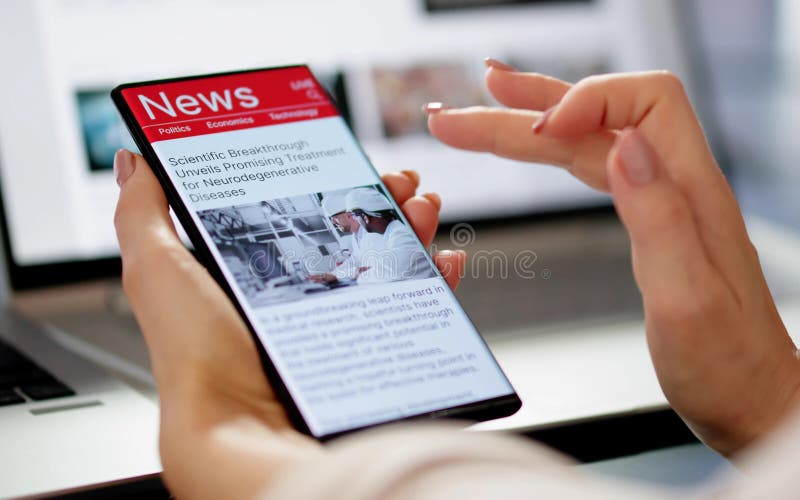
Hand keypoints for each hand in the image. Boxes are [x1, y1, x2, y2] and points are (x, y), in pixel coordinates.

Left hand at [112, 150, 465, 498]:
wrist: (242, 428)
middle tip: (397, 178)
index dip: (328, 184)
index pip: (300, 217)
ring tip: (424, 204)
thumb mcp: (157, 268)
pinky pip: (417, 312)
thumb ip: (143, 210)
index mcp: (255, 276)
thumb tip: (134, 158)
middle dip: (380, 199)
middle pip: (351, 237)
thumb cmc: (196, 354)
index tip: (351, 157)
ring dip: (412, 228)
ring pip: (388, 266)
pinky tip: (443, 261)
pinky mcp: (374, 355)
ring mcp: (340, 328)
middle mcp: (300, 301)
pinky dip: (437, 281)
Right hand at [425, 60, 799, 454]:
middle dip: (523, 109)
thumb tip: (625, 145)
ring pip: (584, 140)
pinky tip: (526, 149)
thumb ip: (657, 216)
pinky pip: (588, 168)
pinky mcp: (644, 219)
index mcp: (692, 190)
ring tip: (473, 118)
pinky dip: (546, 154)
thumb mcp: (688, 299)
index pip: (645, 100)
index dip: (586, 99)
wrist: (750, 396)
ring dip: (524, 126)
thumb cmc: (726, 362)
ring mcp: (659, 199)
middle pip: (596, 117)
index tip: (536, 131)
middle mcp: (675, 183)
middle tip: (458, 116)